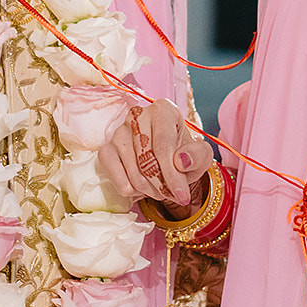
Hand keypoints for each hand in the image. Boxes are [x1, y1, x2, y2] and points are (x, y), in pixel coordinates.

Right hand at [98, 98, 212, 209]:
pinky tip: (140, 188)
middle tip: (171, 194)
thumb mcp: (200, 156)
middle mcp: (137, 115)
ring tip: (159, 190)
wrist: (167, 159)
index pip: (163, 146)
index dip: (173, 175)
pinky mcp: (106, 148)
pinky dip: (128, 187)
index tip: (182, 196)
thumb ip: (198, 156)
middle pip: (147, 159)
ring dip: (148, 189)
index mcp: (163, 110)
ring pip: (132, 170)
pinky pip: (114, 173)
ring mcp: (119, 131)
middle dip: (162, 185)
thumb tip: (181, 161)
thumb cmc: (183, 153)